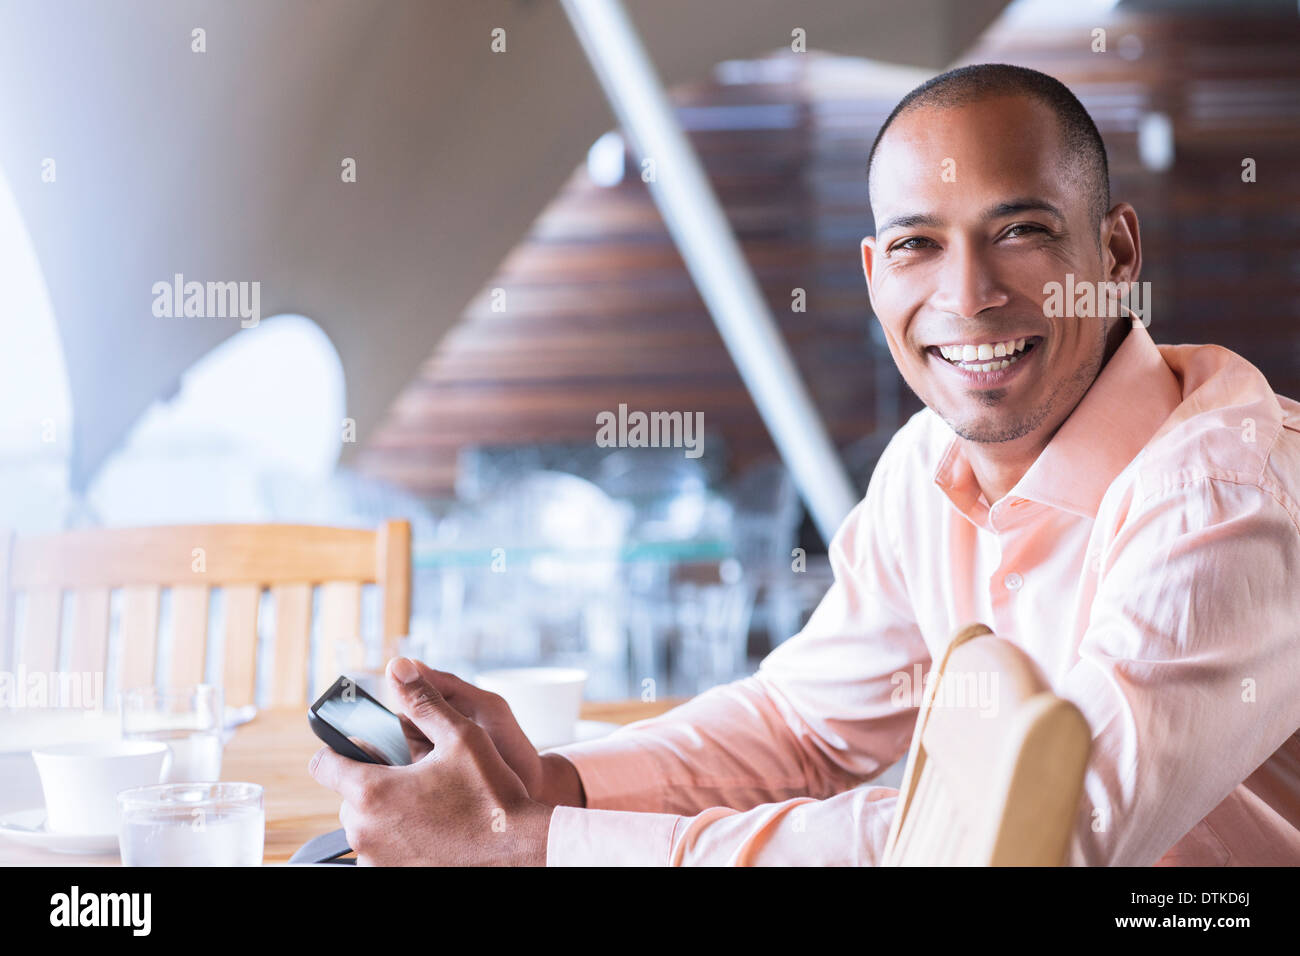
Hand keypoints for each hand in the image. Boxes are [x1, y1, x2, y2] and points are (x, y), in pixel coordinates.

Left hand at [308, 657, 552, 864]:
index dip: (342, 750)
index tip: (365, 749)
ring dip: (387, 813)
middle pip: (349, 796)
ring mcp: (376, 860)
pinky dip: (398, 840)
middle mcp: (364, 831)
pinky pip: (381, 851)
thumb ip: (423, 701)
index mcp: (372, 792)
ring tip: (430, 806)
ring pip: (366, 825)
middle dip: (375, 783)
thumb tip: (398, 667)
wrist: (518, 851)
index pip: (324, 765)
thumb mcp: (461, 737)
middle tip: (417, 778)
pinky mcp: (392, 877)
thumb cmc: (492, 797)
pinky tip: (433, 831)